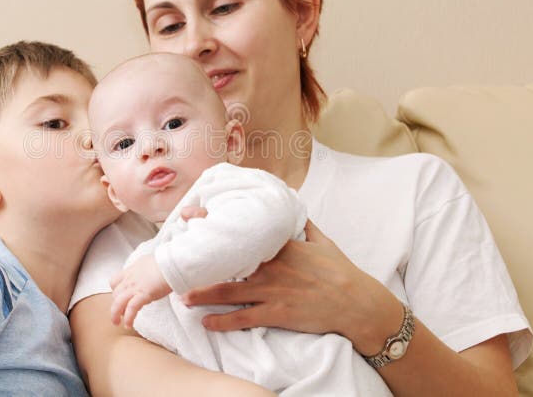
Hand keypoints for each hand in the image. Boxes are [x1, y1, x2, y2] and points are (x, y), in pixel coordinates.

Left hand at [110, 254, 172, 328]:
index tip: (120, 298)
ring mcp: (135, 287)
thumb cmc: (166, 262)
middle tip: (120, 313)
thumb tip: (153, 273)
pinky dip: (129, 318)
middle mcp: (130, 278)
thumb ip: (148, 269)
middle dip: (116, 305)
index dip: (115, 291)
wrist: (171, 263)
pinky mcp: (143, 294)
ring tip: (117, 323)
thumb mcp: (151, 262)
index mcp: (131, 270)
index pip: (115, 281)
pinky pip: (131, 308)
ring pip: (118, 303)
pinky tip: (129, 324)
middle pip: (115, 294)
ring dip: (115, 315)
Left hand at [180, 219, 401, 353]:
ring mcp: (272, 291)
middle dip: (199, 259)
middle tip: (175, 257)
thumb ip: (305, 226)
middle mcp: (271, 266)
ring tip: (182, 295)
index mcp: (280, 246)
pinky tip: (206, 322)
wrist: (357, 304)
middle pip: (227, 261)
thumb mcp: (324, 242)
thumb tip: (295, 209)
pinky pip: (244, 318)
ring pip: (228, 292)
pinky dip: (223, 321)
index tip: (191, 215)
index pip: (241, 232)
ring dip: (202, 294)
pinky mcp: (277, 314)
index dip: (213, 223)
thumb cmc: (341, 272)